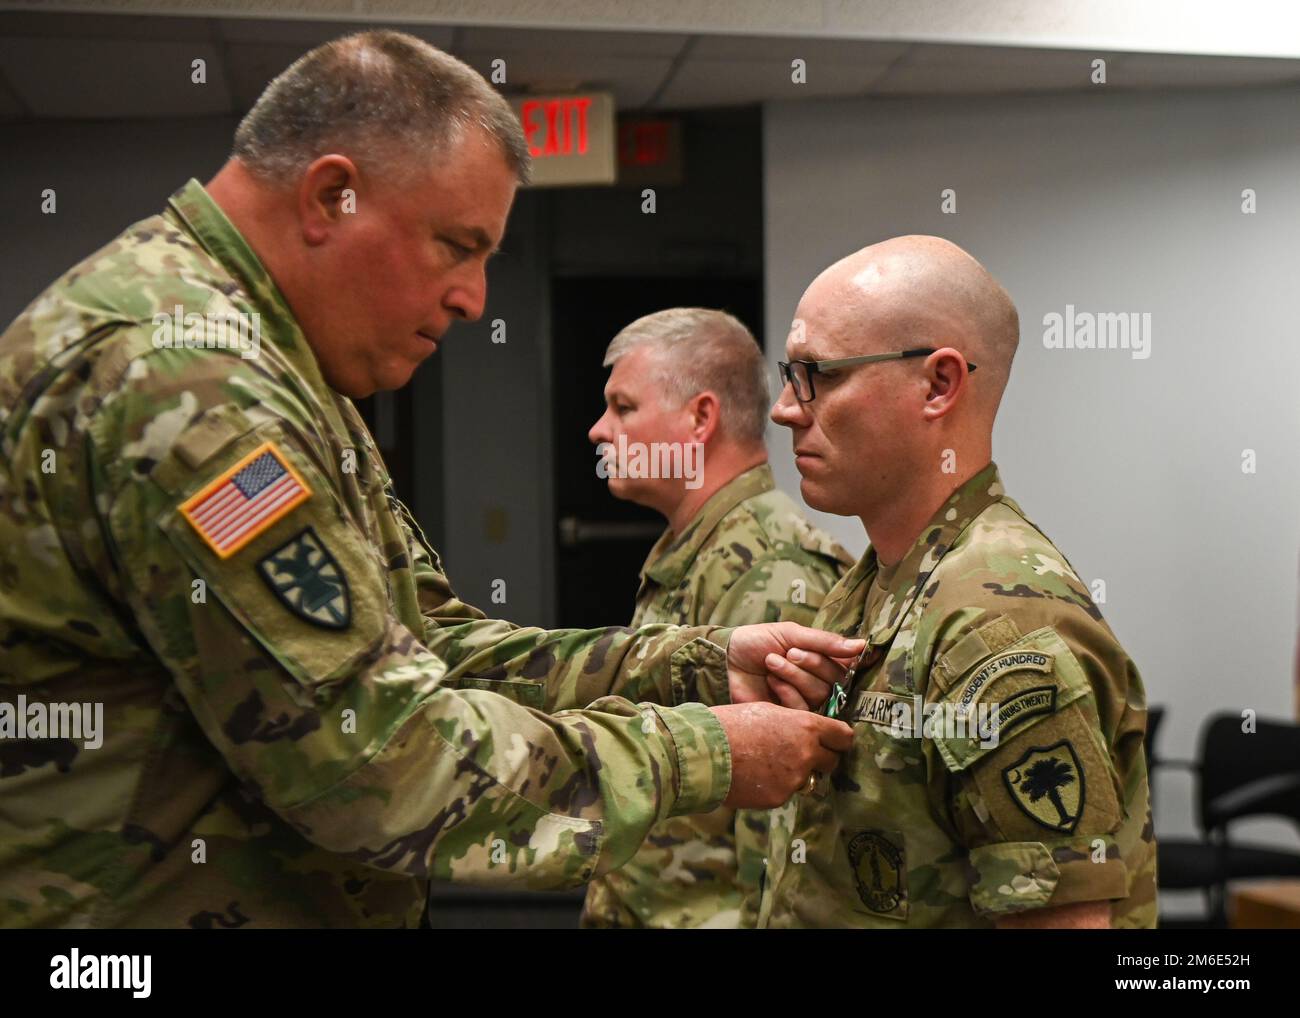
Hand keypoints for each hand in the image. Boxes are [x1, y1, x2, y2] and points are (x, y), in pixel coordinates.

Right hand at [709, 702, 853, 808]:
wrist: (704, 751)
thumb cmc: (731, 723)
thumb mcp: (767, 711)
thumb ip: (794, 723)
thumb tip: (806, 732)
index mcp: (806, 726)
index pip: (844, 737)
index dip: (839, 739)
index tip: (833, 741)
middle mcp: (806, 753)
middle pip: (832, 762)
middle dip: (820, 759)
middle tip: (799, 754)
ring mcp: (794, 779)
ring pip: (807, 779)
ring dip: (795, 774)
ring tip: (766, 764)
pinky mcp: (779, 798)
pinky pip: (786, 792)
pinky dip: (775, 787)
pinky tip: (754, 776)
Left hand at [727, 621, 864, 709]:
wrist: (727, 658)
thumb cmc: (758, 641)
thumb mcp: (791, 633)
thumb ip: (825, 641)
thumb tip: (862, 645)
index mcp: (822, 660)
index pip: (847, 664)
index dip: (840, 658)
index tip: (820, 646)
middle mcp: (818, 681)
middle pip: (835, 680)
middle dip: (812, 664)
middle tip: (790, 653)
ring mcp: (804, 700)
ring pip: (820, 694)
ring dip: (795, 675)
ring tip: (773, 662)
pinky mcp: (789, 717)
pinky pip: (803, 710)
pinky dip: (787, 692)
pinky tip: (771, 681)